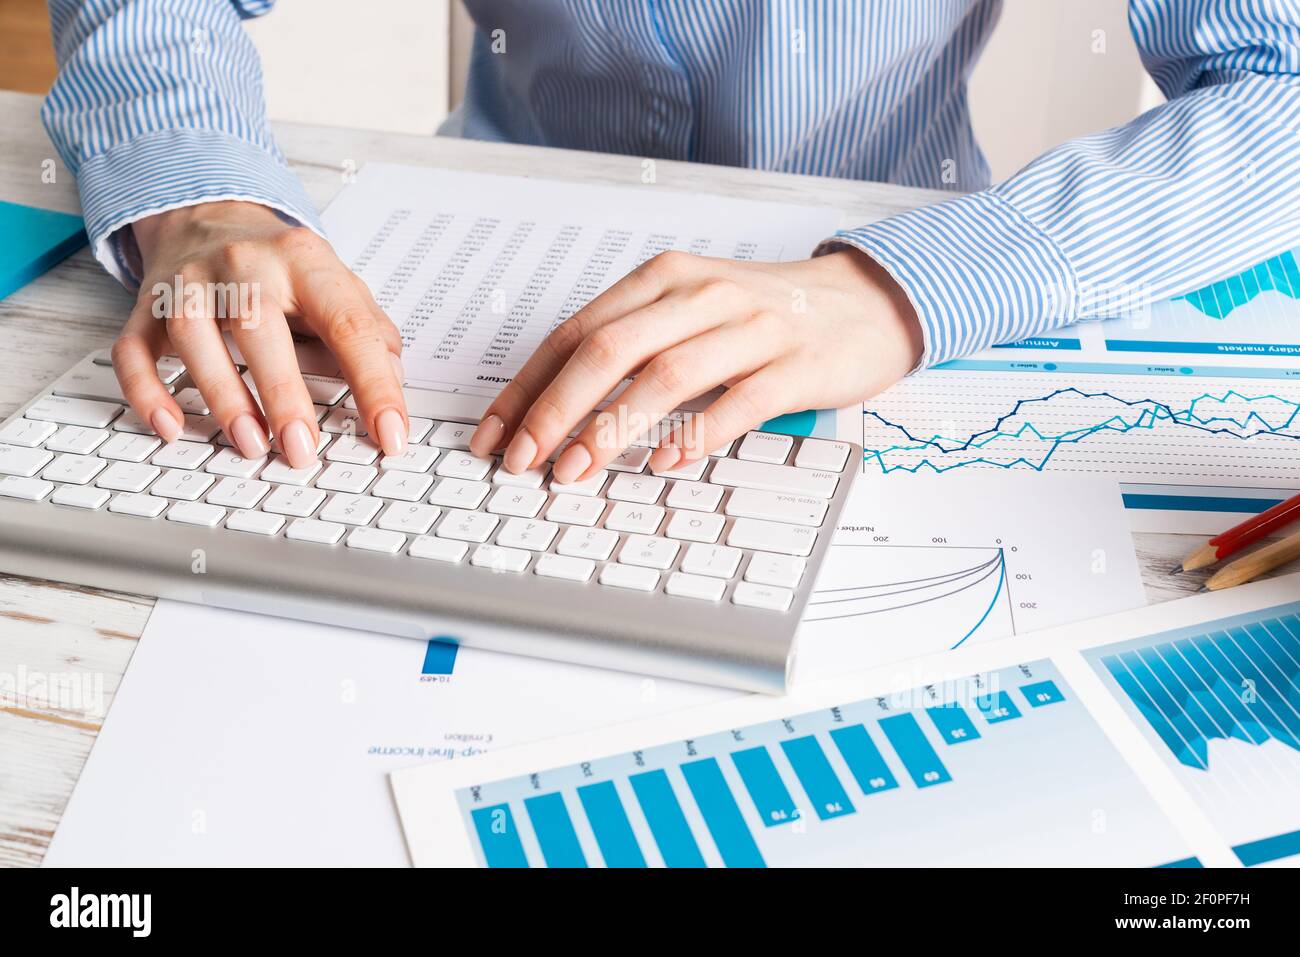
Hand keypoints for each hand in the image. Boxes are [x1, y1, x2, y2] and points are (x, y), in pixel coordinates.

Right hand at [115, 201, 407, 467]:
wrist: (206, 213)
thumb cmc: (280, 264)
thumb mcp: (336, 282)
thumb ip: (369, 328)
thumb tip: (394, 379)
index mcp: (304, 259)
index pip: (347, 324)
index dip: (374, 384)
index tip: (390, 435)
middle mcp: (243, 265)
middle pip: (260, 325)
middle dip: (284, 393)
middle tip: (304, 450)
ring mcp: (188, 284)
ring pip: (194, 337)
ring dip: (222, 397)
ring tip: (252, 445)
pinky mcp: (146, 306)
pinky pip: (134, 350)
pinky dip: (147, 392)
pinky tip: (172, 428)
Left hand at [470, 248, 922, 482]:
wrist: (868, 302)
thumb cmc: (768, 314)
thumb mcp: (693, 311)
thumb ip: (635, 344)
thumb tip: (557, 406)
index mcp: (666, 278)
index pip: (579, 330)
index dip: (530, 385)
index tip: (496, 433)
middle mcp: (702, 295)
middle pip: (610, 348)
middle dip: (556, 408)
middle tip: (524, 459)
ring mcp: (753, 328)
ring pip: (666, 374)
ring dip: (611, 427)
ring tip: (575, 470)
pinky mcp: (797, 365)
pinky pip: (738, 402)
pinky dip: (695, 434)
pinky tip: (662, 462)